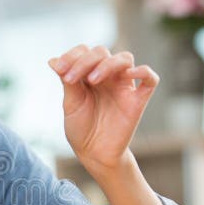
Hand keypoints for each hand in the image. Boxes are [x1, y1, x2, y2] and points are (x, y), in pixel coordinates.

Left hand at [48, 45, 158, 174]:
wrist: (94, 154)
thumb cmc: (81, 128)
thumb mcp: (70, 104)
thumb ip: (67, 81)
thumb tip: (53, 60)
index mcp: (89, 74)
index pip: (84, 51)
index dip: (72, 55)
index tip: (59, 69)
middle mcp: (107, 76)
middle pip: (102, 52)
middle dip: (85, 61)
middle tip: (71, 79)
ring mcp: (124, 86)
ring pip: (124, 58)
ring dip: (107, 64)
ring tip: (92, 80)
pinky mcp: (138, 100)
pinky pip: (150, 79)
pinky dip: (143, 71)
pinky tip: (129, 75)